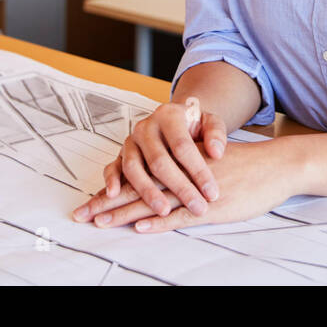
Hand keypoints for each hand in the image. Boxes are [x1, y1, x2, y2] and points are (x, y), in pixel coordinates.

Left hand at [73, 139, 297, 232]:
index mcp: (178, 159)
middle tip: (81, 214)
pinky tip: (141, 226)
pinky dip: (160, 221)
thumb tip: (165, 179)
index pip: (138, 173)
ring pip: (154, 200)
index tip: (90, 200)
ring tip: (100, 222)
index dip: (113, 187)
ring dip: (125, 212)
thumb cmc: (244, 164)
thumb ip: (186, 166)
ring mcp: (195, 189)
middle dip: (108, 202)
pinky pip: (181, 214)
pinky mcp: (211, 206)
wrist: (275, 165)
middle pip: (137, 186)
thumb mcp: (210, 158)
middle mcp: (182, 171)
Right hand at [74, 96, 225, 220]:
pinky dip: (111, 180)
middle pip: (159, 160)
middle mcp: (146, 127)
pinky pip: (112, 167)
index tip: (212, 193)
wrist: (176, 118)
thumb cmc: (194, 124)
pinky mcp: (120, 154)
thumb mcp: (210, 121)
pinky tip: (115, 195)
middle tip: (196, 207)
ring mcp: (131, 141)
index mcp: (168, 115)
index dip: (198, 171)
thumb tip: (216, 152)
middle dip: (179, 187)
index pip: (182, 147)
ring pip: (134, 167)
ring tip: (164, 210)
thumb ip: (216, 133)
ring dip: (148, 191)